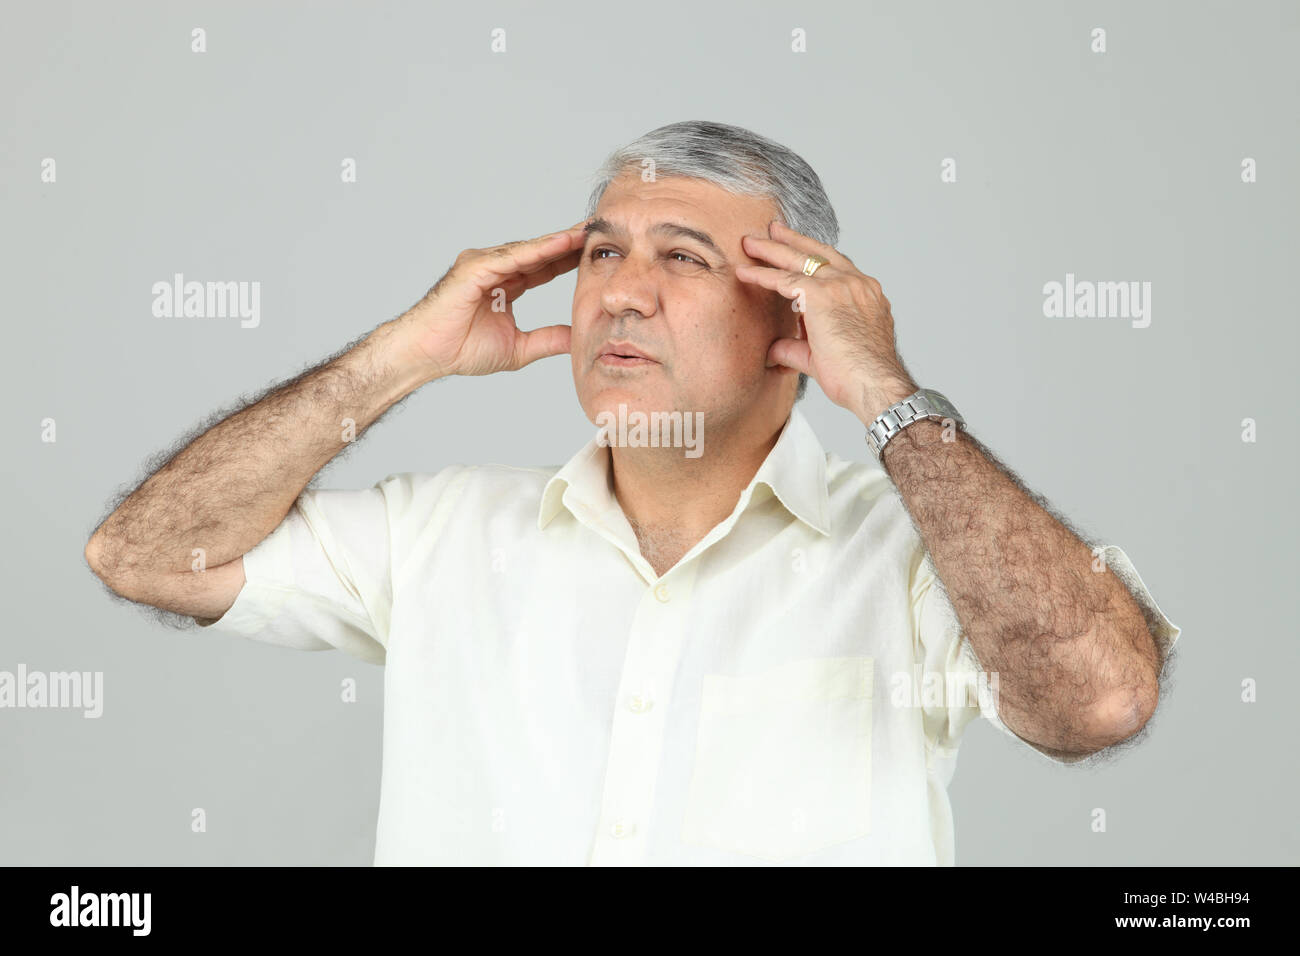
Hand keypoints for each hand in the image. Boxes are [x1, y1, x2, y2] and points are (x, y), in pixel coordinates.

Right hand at [392, 220, 588, 378]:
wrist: (428, 354)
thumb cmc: (461, 350)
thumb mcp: (519, 348)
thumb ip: (548, 340)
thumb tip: (578, 339)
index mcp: (506, 284)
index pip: (545, 267)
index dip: (570, 259)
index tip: (598, 253)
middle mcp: (496, 267)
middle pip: (541, 251)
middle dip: (570, 241)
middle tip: (601, 229)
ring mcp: (484, 263)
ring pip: (529, 249)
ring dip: (559, 241)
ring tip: (587, 232)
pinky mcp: (474, 267)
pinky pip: (512, 256)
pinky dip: (537, 250)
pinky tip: (560, 243)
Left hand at [736, 220, 917, 422]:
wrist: (874, 385)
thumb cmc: (859, 378)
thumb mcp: (827, 355)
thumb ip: (798, 347)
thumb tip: (774, 350)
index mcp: (866, 294)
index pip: (836, 267)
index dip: (814, 258)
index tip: (798, 250)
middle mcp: (856, 284)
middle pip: (818, 253)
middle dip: (792, 240)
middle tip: (773, 230)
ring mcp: (841, 286)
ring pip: (799, 260)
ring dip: (772, 250)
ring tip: (750, 242)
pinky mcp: (821, 296)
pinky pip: (784, 279)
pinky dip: (762, 275)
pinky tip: (744, 272)